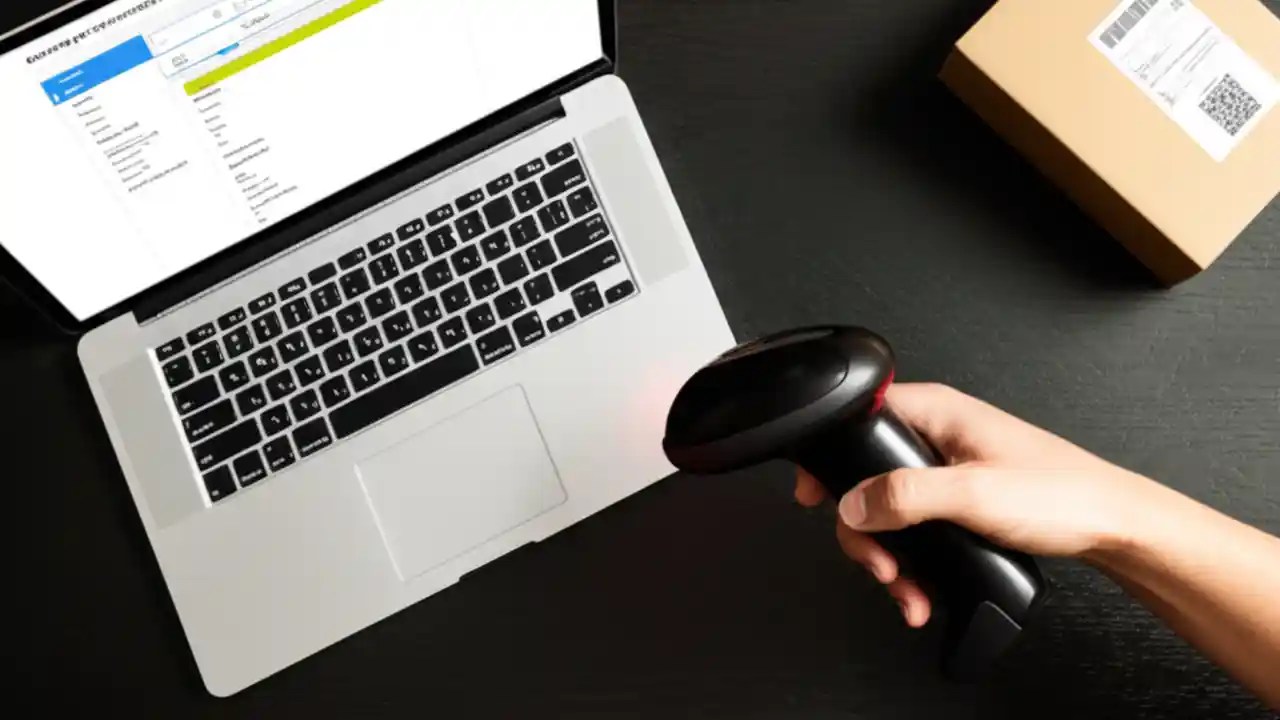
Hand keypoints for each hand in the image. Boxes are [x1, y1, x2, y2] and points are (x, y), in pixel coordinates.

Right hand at [795, 383, 1155, 627]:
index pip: (859, 417)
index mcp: (937, 412)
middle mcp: (937, 435)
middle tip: (880, 563)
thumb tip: (853, 503)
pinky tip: (921, 590)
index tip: (815, 494)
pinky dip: (911, 561)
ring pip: (888, 509)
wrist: (1112, 526)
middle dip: (866, 531)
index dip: (830, 455)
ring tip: (906, 590)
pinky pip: (915, 526)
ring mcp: (946, 468)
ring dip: (889, 556)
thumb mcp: (973, 493)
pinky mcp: (958, 499)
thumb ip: (906, 494)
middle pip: (866, 477)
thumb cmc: (1061, 495)